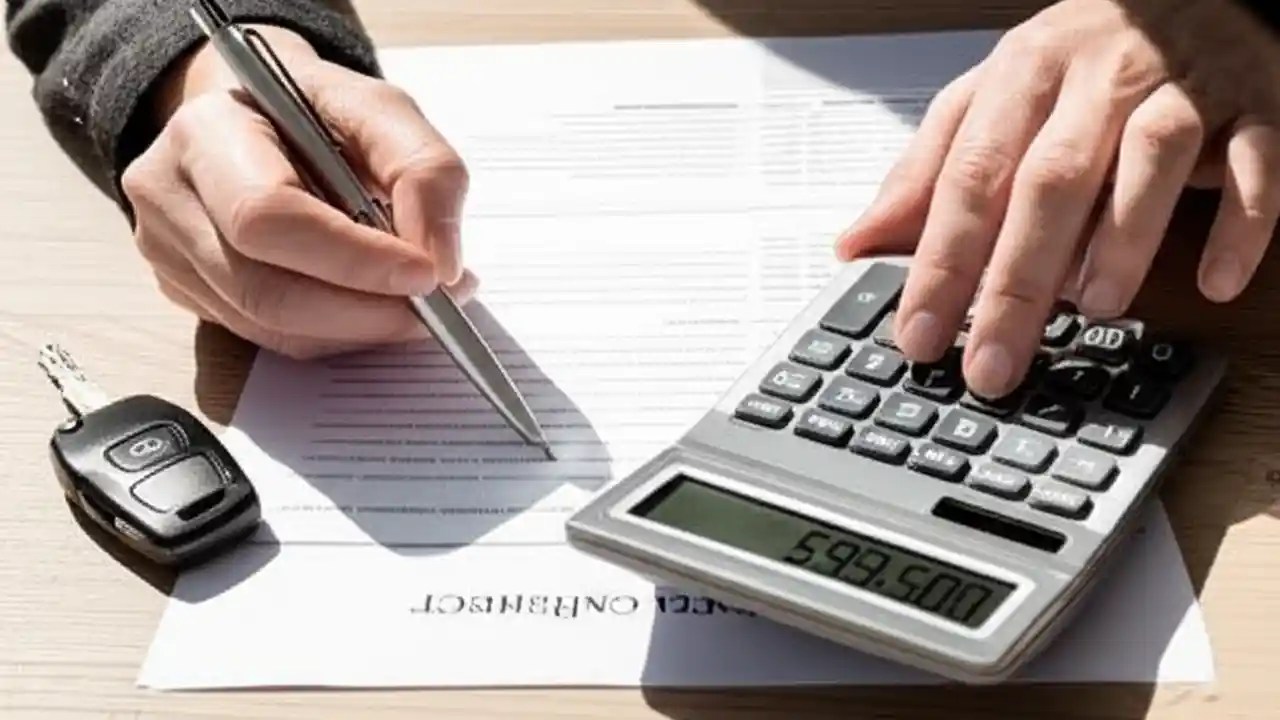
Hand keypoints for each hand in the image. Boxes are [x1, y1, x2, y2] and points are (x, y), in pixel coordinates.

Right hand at [122, 26, 475, 358]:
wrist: (260, 119)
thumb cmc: (317, 112)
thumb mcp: (382, 110)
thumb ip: (425, 170)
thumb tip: (442, 261)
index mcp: (205, 131)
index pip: (266, 215)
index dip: (352, 257)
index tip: (427, 275)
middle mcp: (167, 197)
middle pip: (263, 289)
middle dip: (364, 310)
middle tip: (436, 307)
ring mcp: (168, 255)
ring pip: (270, 326)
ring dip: (358, 329)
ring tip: (418, 305)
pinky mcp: (188, 295)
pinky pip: (269, 339)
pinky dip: (335, 334)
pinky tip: (373, 308)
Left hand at [835, 0, 1279, 397]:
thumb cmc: (1079, 60)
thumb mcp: (990, 100)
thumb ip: (928, 170)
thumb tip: (856, 242)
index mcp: (1022, 74)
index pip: (969, 176)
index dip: (940, 261)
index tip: (919, 335)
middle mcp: (1097, 77)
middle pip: (1049, 180)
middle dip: (1014, 280)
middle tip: (992, 361)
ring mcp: (1181, 86)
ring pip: (1152, 156)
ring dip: (1122, 237)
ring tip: (1092, 308)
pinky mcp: (1255, 104)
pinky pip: (1258, 162)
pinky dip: (1240, 223)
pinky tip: (1214, 280)